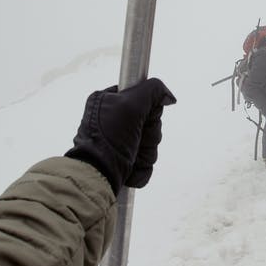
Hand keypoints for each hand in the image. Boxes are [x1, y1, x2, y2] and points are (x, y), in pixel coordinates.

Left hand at [66, 78, 176, 193]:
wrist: (97, 174)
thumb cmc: (108, 138)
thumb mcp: (130, 105)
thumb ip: (153, 91)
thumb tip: (167, 96)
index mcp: (109, 101)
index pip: (143, 96)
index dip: (149, 109)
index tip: (143, 116)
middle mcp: (114, 119)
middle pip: (151, 121)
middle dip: (149, 134)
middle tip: (136, 137)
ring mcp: (121, 140)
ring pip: (151, 142)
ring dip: (146, 151)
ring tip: (131, 154)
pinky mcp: (126, 160)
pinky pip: (147, 160)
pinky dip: (142, 166)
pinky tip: (131, 167)